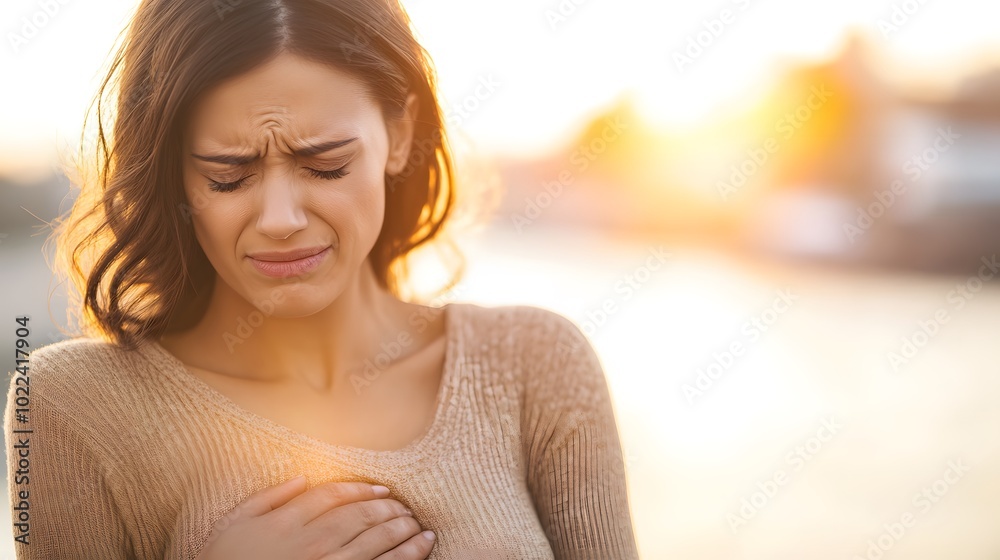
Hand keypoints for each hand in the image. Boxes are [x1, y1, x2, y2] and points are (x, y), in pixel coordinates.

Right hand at [195, 476, 435, 559]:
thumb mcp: (233, 525)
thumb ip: (267, 499)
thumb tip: (300, 479)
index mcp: (287, 521)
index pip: (333, 495)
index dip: (361, 489)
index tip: (381, 490)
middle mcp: (311, 541)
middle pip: (360, 516)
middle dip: (389, 510)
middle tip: (406, 509)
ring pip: (376, 542)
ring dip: (403, 531)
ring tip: (419, 527)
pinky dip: (405, 557)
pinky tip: (422, 548)